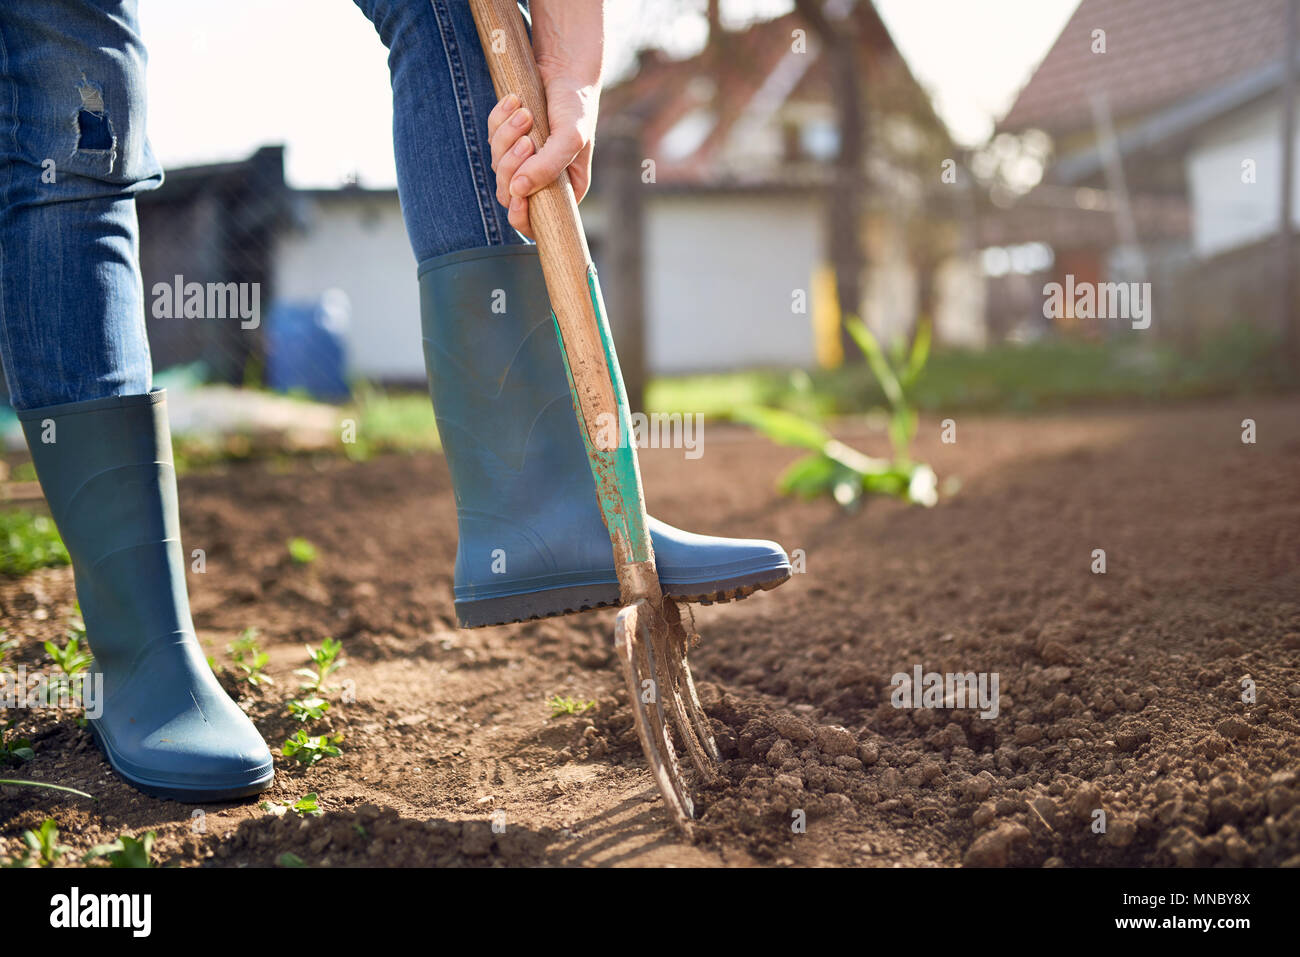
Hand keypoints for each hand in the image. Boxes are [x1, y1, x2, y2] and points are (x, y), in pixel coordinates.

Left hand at [487, 1, 603, 238]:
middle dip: (512, 165)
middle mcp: (543, 181)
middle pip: (509, 193)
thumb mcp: (570, 137)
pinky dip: (499, 120)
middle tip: (527, 139)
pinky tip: (514, 102)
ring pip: (497, 166)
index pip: (537, 222)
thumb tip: (517, 189)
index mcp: (564, 191)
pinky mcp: (508, 142)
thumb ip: (548, 166)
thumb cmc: (575, 106)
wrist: (563, 70)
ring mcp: (523, 162)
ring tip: (524, 113)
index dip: (522, 217)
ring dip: (506, 137)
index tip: (517, 198)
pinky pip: (491, 139)